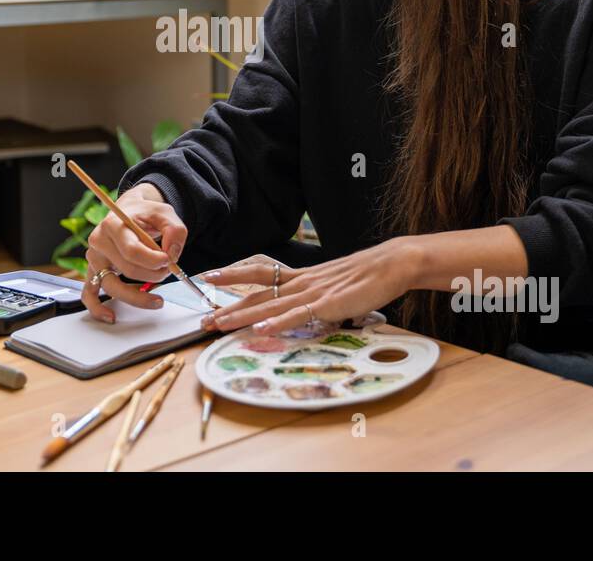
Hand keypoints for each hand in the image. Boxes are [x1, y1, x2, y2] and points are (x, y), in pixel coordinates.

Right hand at [81, 183, 188, 324]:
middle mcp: (99, 241)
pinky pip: (89, 293)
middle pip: (126, 269)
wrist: (129, 211)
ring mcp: (94, 258)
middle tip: (168, 271)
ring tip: (157, 301)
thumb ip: (174, 230)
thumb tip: (171, 254)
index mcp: (113, 224)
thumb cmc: (145, 214)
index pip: (131, 250)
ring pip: (111, 286)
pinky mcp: (93, 271)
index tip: (168, 261)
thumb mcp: (165, 213)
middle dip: (152, 275)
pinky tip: (111, 317)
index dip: (152, 260)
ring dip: (137, 297)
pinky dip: (97, 308)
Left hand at [197, 237, 421, 334]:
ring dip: (241, 316)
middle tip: (202, 318)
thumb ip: (315, 296)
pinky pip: (297, 315)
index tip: (208, 278)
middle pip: (256, 292)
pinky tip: (261, 329)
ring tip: (218, 324)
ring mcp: (312, 292)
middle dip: (227, 306)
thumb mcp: (332, 285)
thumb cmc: (365, 277)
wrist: (391, 264)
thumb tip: (303, 308)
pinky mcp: (327, 304)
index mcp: (301, 276)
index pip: (259, 272)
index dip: (232, 274)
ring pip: (269, 304)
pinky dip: (277, 322)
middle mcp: (301, 282)